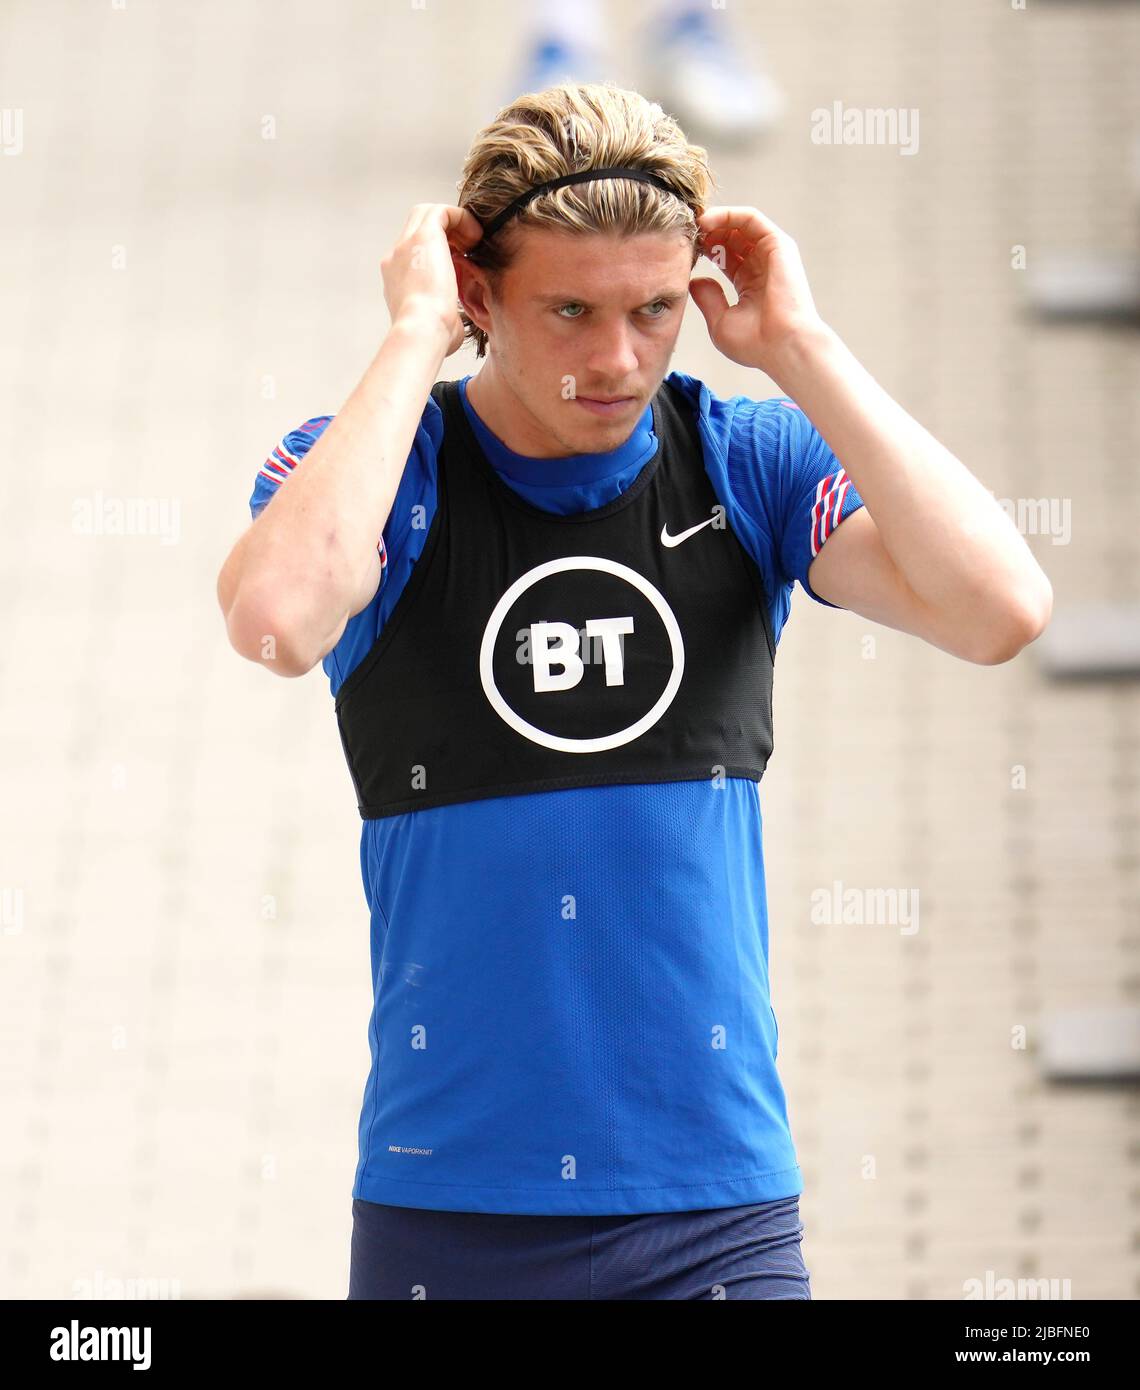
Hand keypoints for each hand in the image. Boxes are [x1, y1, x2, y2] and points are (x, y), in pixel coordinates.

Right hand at [381, 204, 483, 356]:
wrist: (421, 332)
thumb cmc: (431, 337)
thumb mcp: (435, 325)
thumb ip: (443, 316)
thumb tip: (453, 322)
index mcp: (397, 280)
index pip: (415, 252)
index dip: (440, 251)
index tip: (461, 263)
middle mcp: (396, 259)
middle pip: (417, 226)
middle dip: (444, 231)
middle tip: (466, 247)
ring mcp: (405, 245)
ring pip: (427, 214)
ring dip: (452, 222)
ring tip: (473, 240)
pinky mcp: (423, 236)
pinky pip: (442, 212)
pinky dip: (461, 218)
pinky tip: (475, 236)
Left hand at [689, 207, 824, 372]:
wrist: (783, 346)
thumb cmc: (756, 344)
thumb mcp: (720, 323)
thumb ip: (707, 299)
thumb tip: (695, 281)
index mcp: (749, 285)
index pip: (724, 258)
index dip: (702, 250)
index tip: (682, 250)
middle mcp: (761, 267)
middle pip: (730, 239)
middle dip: (706, 233)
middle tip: (685, 234)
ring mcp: (771, 254)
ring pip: (739, 225)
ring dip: (714, 220)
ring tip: (693, 224)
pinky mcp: (778, 244)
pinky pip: (750, 218)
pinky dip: (727, 214)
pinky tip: (706, 221)